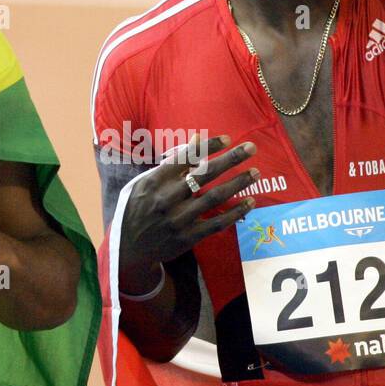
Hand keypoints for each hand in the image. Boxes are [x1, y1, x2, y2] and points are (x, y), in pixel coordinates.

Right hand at [118, 133, 258, 293]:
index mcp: (155, 181)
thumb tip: (197, 140)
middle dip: (230, 159)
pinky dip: (235, 213)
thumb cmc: (139, 207)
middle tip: (251, 148)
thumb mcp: (146, 182)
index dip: (208, 146)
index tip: (227, 139)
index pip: (186, 157)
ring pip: (214, 197)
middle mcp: (167, 198)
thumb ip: (172, 163)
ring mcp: (179, 219)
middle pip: (205, 174)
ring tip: (255, 173)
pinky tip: (250, 202)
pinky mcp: (188, 237)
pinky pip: (217, 222)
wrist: (129, 247)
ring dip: (237, 183)